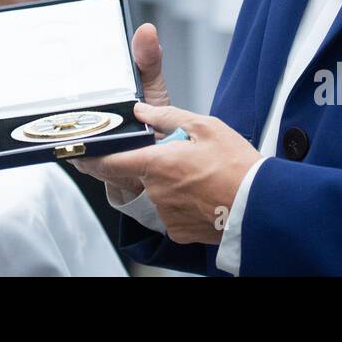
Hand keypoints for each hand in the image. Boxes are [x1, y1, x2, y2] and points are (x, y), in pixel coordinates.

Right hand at [0, 21, 172, 185]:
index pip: (52, 53)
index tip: (8, 31)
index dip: (27, 41)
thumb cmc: (149, 122)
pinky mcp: (54, 146)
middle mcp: (64, 96)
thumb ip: (147, 61)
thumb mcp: (150, 88)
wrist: (149, 168)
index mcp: (83, 76)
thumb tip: (147, 30)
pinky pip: (22, 145)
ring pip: (14, 113)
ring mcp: (56, 121)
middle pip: (23, 82)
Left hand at [75, 102, 260, 244]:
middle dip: (158, 164)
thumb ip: (166, 116)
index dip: (92, 157)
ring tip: (202, 176)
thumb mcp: (205, 126)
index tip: (80, 154)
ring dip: (172, 183)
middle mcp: (157, 193)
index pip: (110, 162)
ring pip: (159, 192)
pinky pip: (171, 211)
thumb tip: (142, 110)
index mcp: (158, 164)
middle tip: (186, 157)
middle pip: (143, 174)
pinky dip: (183, 202)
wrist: (261, 206)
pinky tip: (204, 194)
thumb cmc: (237, 166)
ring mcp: (166, 215)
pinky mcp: (178, 231)